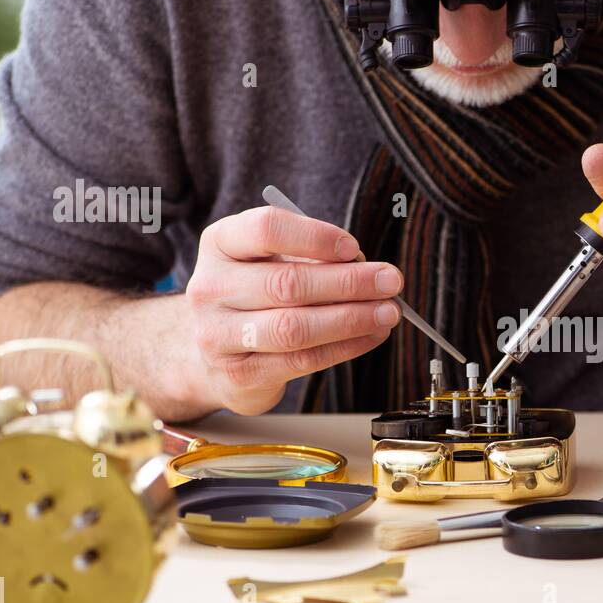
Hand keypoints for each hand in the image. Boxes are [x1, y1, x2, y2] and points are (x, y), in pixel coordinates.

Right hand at [184, 205, 401, 413]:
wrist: (211, 355)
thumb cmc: (253, 297)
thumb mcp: (268, 263)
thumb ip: (309, 259)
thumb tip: (366, 268)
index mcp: (220, 244)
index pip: (266, 229)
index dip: (315, 236)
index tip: (354, 248)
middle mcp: (211, 287)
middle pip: (287, 283)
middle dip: (349, 283)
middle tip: (391, 281)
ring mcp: (218, 334)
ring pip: (294, 327)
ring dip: (351, 319)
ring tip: (388, 313)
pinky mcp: (238, 374)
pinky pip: (301, 360)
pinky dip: (344, 347)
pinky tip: (370, 336)